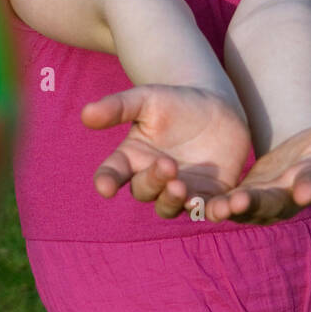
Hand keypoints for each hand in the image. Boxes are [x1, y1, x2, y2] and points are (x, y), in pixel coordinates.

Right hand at [82, 85, 252, 218]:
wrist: (215, 106)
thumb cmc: (173, 102)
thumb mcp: (146, 99)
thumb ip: (118, 106)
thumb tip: (86, 114)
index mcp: (131, 158)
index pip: (111, 173)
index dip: (106, 181)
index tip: (105, 187)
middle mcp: (152, 179)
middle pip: (144, 191)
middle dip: (153, 182)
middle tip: (168, 165)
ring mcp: (179, 190)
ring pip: (170, 207)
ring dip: (175, 201)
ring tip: (183, 188)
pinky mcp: (208, 196)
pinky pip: (208, 211)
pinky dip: (215, 212)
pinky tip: (224, 206)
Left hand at [204, 122, 310, 225]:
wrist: (290, 157)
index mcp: (308, 180)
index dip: (308, 187)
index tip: (305, 190)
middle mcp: (283, 198)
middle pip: (270, 203)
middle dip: (257, 204)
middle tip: (241, 202)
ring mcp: (258, 202)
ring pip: (241, 210)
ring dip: (226, 210)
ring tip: (211, 207)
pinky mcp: (234, 200)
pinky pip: (218, 204)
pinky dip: (205, 203)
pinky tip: (186, 197)